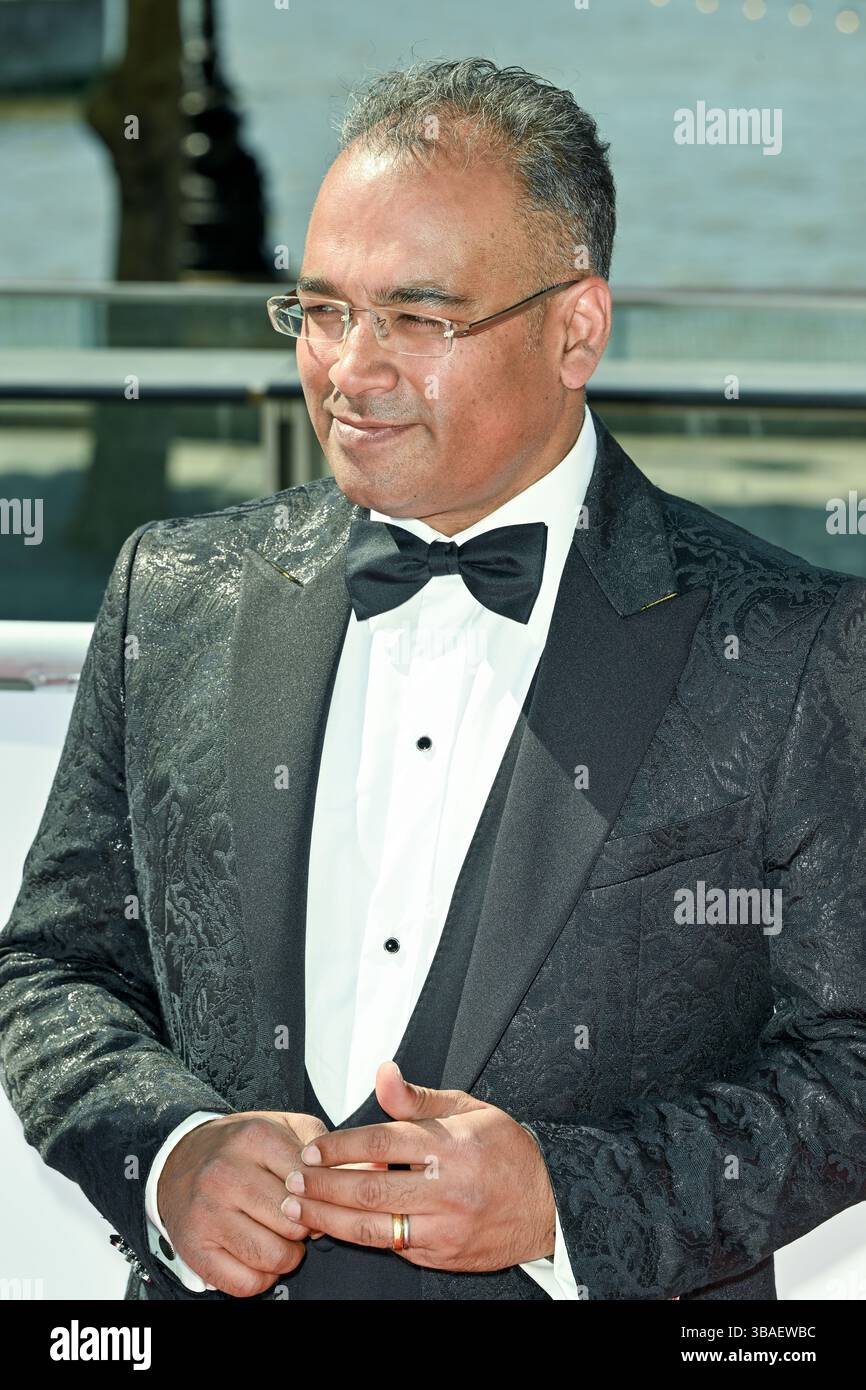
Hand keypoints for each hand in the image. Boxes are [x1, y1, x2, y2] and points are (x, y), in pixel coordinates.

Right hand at [157, 1110, 329, 1296]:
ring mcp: (208, 1213)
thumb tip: (354, 1176)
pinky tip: (260, 1257)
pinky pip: (245, 1283)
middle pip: (294, 1223)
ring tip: (281, 1239)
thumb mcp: (281, 1126)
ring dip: (286, 1255)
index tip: (315, 1197)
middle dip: (305, 1227)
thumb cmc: (236, 1147)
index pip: (311, 1182)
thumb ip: (322, 1146)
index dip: (322, 1196)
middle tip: (297, 1220)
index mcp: (254, 1138)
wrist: (178, 1158)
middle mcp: (227, 1174)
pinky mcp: (195, 1248)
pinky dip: (262, 1278)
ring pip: (273, 1256)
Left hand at [279, 1062, 557, 1271]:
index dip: (338, 1148)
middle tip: (293, 1182)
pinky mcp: (444, 1255)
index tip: (311, 1150)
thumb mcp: (467, 1108)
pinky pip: (395, 1247)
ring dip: (330, 1219)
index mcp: (451, 1145)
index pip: (380, 1144)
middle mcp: (447, 1188)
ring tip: (302, 1209)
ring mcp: (446, 1227)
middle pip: (369, 1190)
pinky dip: (363, 1236)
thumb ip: (418, 1097)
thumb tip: (382, 1073)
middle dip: (322, 1187)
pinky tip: (340, 1226)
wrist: (550, 1204)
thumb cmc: (506, 1151)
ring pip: (374, 1227)